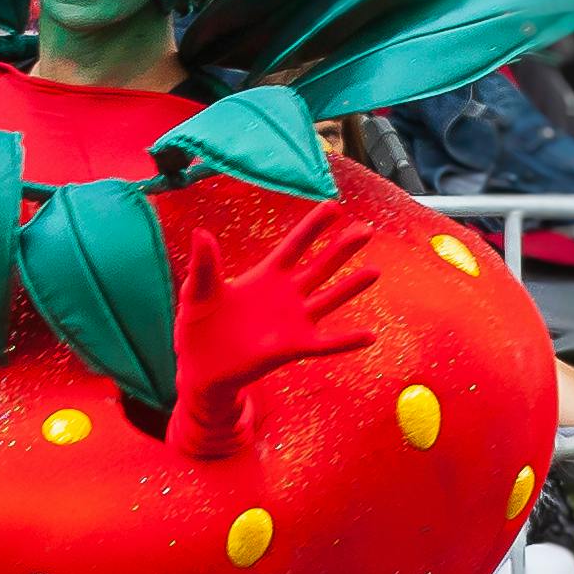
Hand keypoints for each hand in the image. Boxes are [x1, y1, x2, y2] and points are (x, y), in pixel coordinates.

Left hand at [170, 205, 380, 459]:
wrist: (201, 367)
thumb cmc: (199, 325)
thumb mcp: (199, 291)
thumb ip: (205, 264)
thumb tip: (200, 233)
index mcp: (266, 275)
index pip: (295, 246)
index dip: (314, 227)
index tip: (334, 207)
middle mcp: (287, 294)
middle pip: (320, 266)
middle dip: (342, 248)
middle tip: (365, 231)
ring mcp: (294, 321)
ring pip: (329, 299)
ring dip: (351, 286)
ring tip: (374, 271)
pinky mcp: (294, 348)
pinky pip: (326, 344)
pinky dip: (347, 341)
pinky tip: (370, 336)